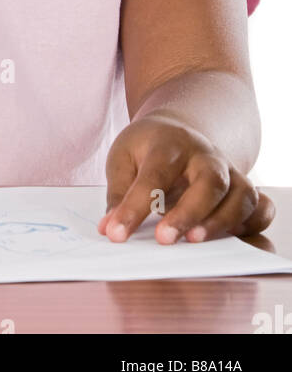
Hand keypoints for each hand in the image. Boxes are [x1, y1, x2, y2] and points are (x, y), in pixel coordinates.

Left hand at [97, 113, 274, 244]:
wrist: (178, 130)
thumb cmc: (147, 148)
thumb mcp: (123, 158)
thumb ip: (118, 194)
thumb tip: (109, 229)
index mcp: (169, 143)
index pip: (154, 175)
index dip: (134, 207)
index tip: (115, 233)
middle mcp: (205, 156)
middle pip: (209, 180)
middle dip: (188, 212)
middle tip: (163, 239)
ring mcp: (228, 172)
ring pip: (240, 195)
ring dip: (221, 222)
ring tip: (193, 242)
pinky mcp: (243, 189)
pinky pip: (262, 207)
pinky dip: (253, 224)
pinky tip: (231, 239)